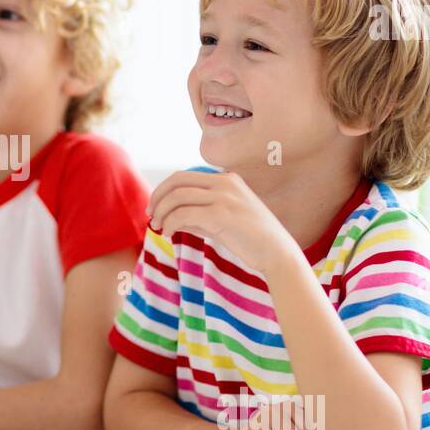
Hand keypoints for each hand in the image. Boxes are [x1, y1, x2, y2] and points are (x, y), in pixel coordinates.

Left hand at [146, 170, 297, 277]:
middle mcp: (225, 182)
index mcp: (227, 179)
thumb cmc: (252, 239)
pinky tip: (170, 234)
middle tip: (151, 215)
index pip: (184, 176)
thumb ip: (198, 214)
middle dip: (158, 197)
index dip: (164, 190)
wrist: (277, 253)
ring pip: (177, 197)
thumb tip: (168, 217)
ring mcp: (224, 197)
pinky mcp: (221, 214)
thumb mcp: (223, 220)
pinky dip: (171, 224)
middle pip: (177, 180)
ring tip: (159, 228)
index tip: (156, 207)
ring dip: (162, 212)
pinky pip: (183, 214)